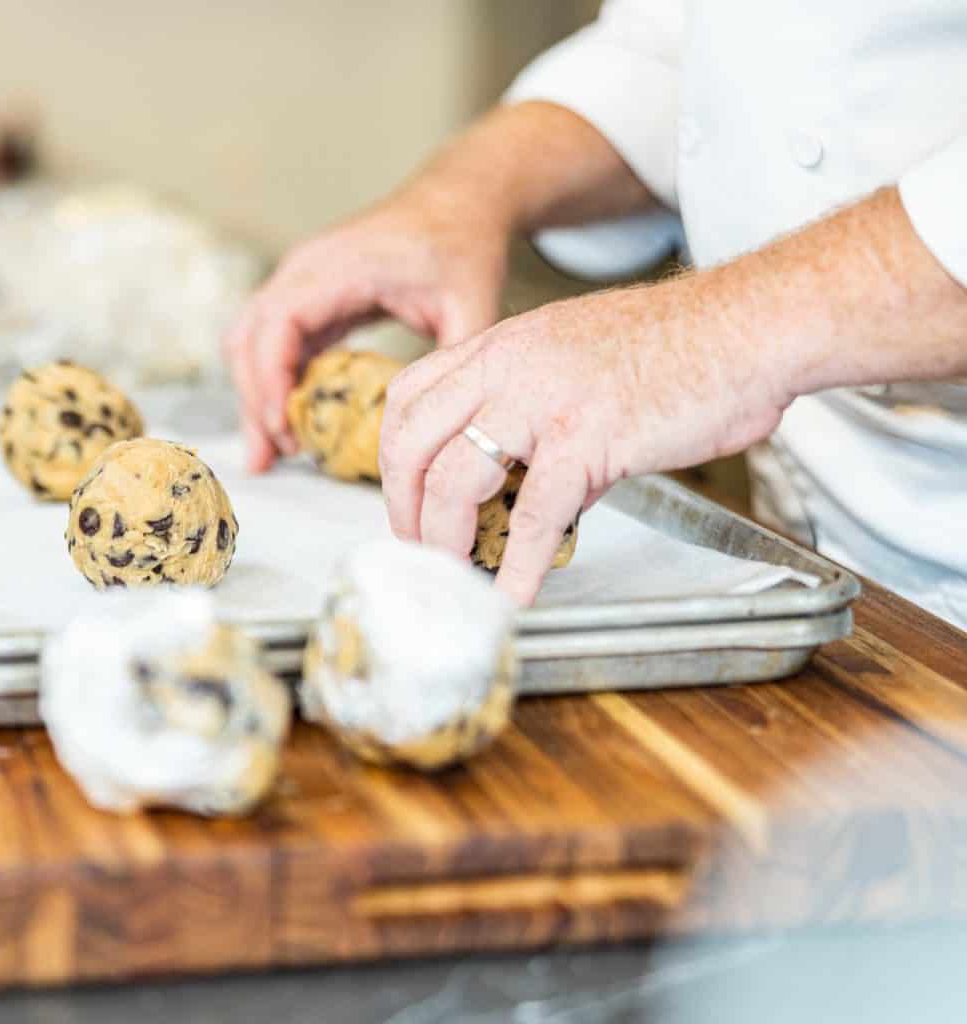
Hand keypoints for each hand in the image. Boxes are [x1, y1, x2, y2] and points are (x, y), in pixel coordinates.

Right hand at [224, 185, 510, 471]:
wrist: (459, 202)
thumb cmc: (462, 244)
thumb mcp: (471, 305)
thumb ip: (451, 362)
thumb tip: (434, 425)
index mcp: (340, 266)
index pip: (278, 322)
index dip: (271, 379)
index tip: (283, 427)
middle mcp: (305, 269)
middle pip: (248, 337)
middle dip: (253, 400)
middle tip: (270, 457)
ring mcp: (300, 281)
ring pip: (249, 341)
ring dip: (254, 395)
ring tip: (271, 452)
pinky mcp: (307, 298)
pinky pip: (270, 342)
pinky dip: (271, 382)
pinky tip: (287, 423)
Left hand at [378, 274, 796, 604]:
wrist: (750, 326)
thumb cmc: (682, 346)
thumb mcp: (580, 362)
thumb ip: (540, 419)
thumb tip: (529, 493)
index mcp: (503, 346)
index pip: (410, 395)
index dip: (397, 455)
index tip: (406, 498)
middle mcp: (509, 366)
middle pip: (413, 438)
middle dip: (403, 503)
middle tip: (417, 546)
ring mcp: (544, 400)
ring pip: (456, 475)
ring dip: (444, 536)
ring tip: (452, 571)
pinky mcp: (589, 438)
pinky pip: (535, 514)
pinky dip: (516, 562)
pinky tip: (512, 592)